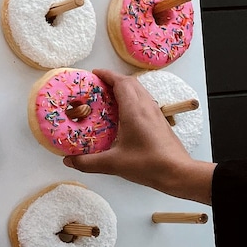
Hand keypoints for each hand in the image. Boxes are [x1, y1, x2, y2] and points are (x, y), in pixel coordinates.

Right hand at [63, 68, 214, 203]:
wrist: (178, 173)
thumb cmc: (148, 164)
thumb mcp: (114, 164)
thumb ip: (88, 162)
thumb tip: (68, 161)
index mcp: (134, 110)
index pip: (121, 82)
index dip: (107, 75)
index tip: (94, 74)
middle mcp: (146, 106)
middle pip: (130, 82)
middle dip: (114, 79)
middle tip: (97, 85)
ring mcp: (155, 113)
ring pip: (139, 91)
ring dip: (124, 88)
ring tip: (108, 96)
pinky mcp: (160, 121)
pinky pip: (144, 101)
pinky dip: (132, 98)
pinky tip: (124, 113)